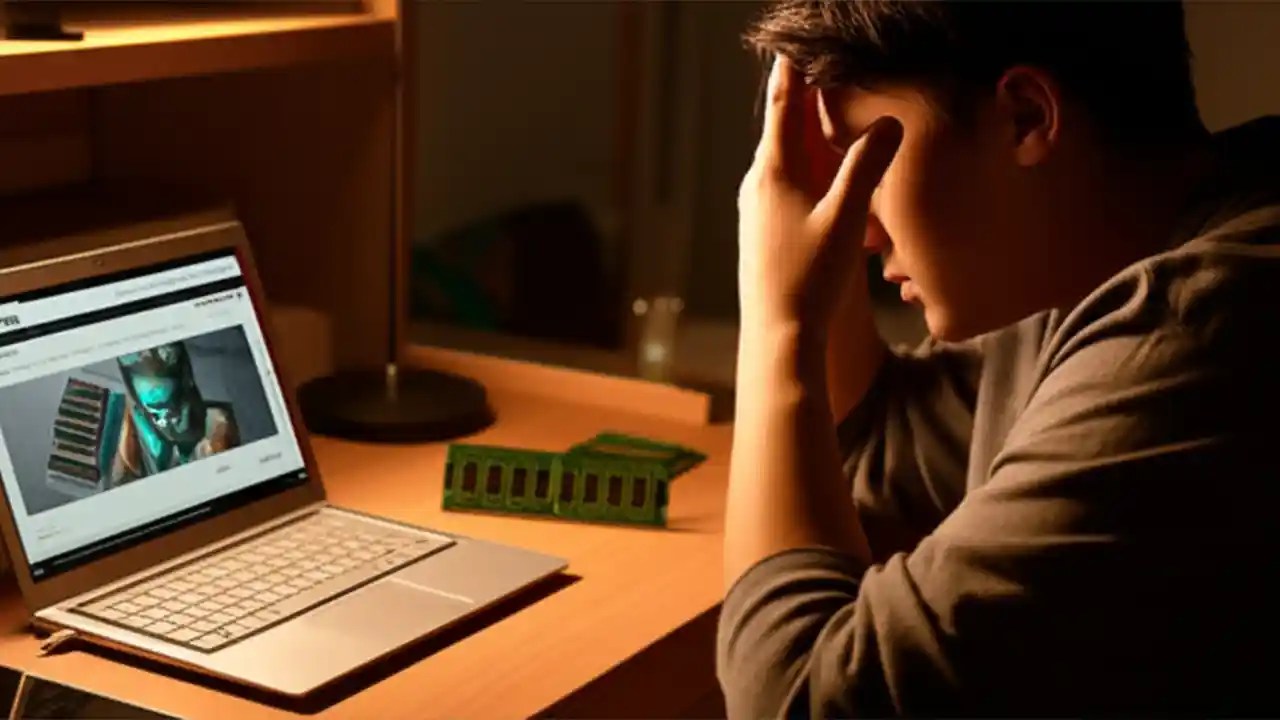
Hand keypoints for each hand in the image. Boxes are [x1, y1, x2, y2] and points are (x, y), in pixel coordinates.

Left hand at [737, 56, 901, 333]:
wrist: (779, 338)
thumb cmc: (810, 280)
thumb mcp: (846, 219)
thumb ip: (866, 167)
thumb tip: (887, 122)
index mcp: (772, 173)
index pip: (784, 106)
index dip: (793, 70)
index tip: (798, 44)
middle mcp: (757, 186)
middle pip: (785, 129)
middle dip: (807, 99)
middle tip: (826, 70)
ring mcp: (757, 210)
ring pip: (788, 160)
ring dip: (812, 138)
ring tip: (833, 118)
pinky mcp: (764, 232)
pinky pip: (789, 186)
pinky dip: (811, 171)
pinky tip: (828, 180)